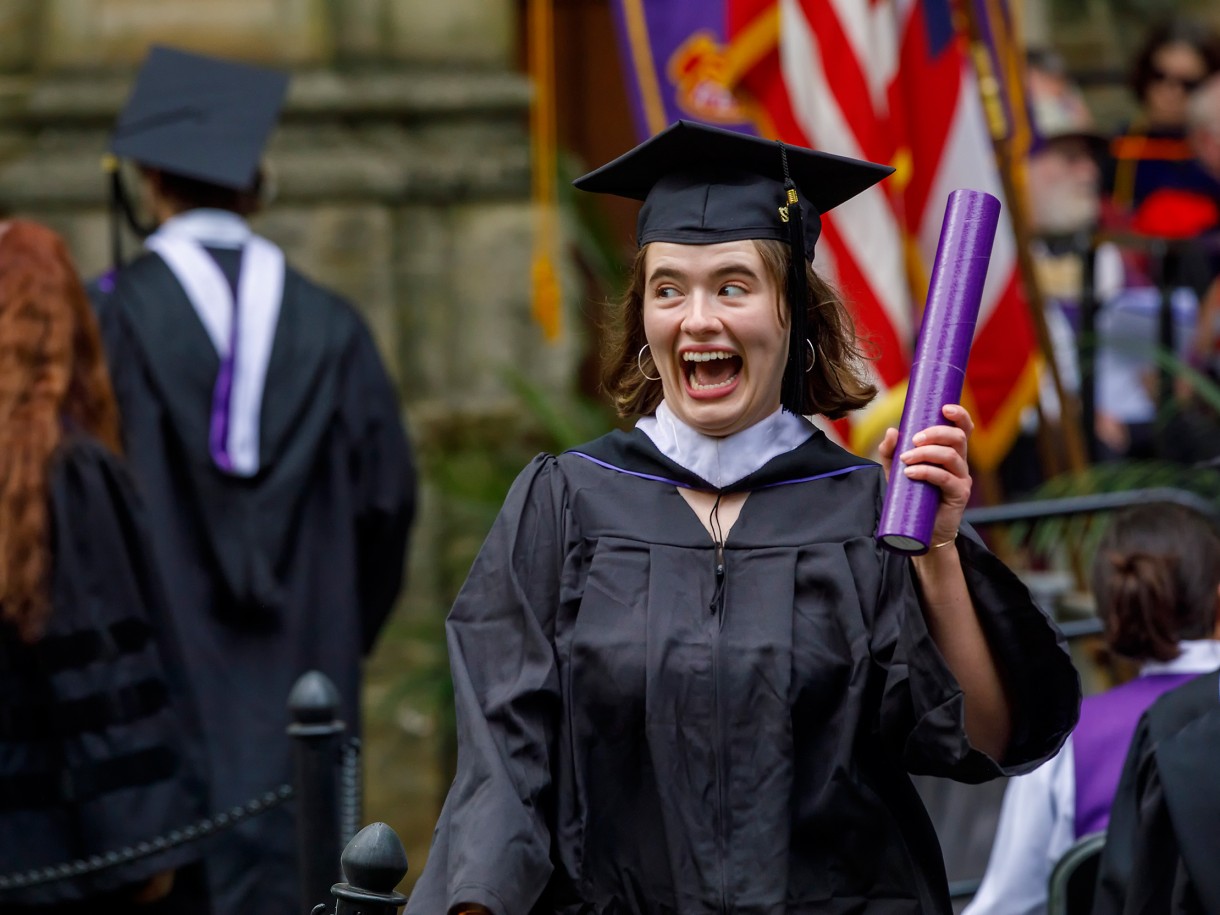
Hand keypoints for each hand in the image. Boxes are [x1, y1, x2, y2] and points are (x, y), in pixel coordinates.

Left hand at [877, 403, 972, 547]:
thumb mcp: (896, 471)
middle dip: (935, 433)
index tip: (945, 408)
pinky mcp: (959, 495)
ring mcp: (961, 478)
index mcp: (950, 452)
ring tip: (906, 459)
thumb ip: (891, 452)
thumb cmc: (911, 497)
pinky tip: (910, 473)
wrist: (920, 531)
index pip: (962, 429)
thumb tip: (891, 431)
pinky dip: (927, 472)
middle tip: (914, 439)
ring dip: (926, 453)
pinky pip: (945, 478)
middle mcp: (960, 463)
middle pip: (958, 437)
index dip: (960, 415)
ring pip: (951, 456)